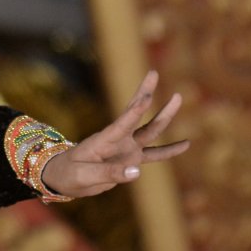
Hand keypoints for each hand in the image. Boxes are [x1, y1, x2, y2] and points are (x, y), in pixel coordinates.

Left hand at [39, 70, 188, 197]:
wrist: (63, 178)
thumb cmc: (69, 174)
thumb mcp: (84, 176)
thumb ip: (110, 174)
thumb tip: (137, 171)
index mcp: (103, 140)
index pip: (121, 123)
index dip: (134, 110)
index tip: (145, 96)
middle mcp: (117, 140)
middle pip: (135, 113)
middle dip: (145, 93)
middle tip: (152, 72)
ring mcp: (126, 148)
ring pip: (149, 129)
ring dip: (164, 115)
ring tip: (178, 97)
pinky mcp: (131, 159)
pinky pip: (154, 153)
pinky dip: (170, 150)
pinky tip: (186, 143)